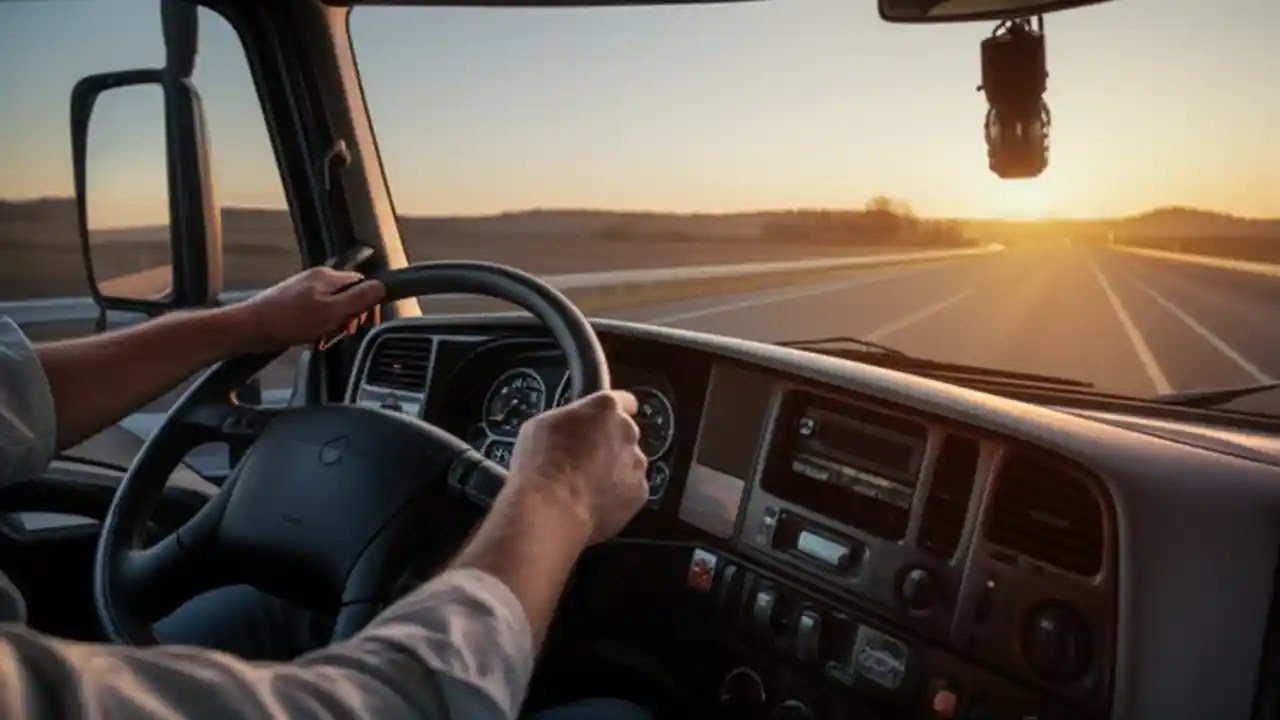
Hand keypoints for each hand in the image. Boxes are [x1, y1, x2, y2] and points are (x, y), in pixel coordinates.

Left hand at [227, 267, 386, 353]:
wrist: (249, 328)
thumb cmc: (290, 320)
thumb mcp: (331, 312)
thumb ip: (359, 299)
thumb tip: (382, 286)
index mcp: (328, 276)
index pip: (362, 284)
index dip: (367, 305)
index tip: (363, 324)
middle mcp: (317, 278)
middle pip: (348, 296)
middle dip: (349, 317)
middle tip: (340, 333)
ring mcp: (303, 290)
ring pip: (332, 307)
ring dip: (333, 325)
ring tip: (322, 337)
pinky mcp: (293, 303)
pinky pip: (317, 314)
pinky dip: (319, 327)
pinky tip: (310, 337)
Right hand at [507, 390, 648, 544]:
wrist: (551, 508)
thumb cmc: (541, 464)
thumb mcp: (542, 424)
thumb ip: (569, 418)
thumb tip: (571, 425)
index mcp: (605, 407)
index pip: (623, 400)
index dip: (610, 413)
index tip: (603, 420)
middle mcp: (627, 431)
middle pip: (624, 433)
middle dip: (609, 443)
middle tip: (583, 458)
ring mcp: (636, 463)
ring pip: (629, 463)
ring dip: (614, 470)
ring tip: (585, 485)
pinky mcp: (639, 492)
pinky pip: (630, 490)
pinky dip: (617, 495)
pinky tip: (593, 501)